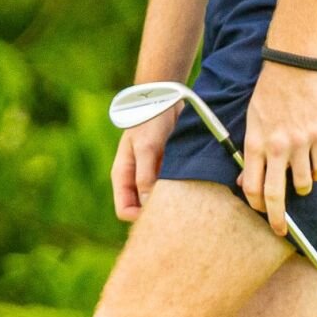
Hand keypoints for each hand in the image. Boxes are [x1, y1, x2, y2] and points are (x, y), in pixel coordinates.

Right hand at [110, 104, 178, 221]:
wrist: (165, 99)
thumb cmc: (150, 120)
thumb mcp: (146, 147)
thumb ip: (145, 175)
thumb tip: (148, 205)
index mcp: (123, 176)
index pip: (125, 210)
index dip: (139, 216)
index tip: (161, 213)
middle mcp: (136, 180)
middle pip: (142, 210)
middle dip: (157, 213)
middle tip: (178, 212)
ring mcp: (152, 175)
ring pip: (159, 201)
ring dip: (172, 203)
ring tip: (188, 201)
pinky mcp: (168, 170)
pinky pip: (173, 189)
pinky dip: (182, 192)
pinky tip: (194, 189)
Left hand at [238, 61, 316, 236]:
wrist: (292, 68)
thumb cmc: (268, 95)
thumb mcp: (251, 121)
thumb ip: (251, 152)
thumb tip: (247, 180)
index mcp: (255, 143)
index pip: (253, 187)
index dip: (256, 206)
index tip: (261, 212)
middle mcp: (277, 147)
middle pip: (276, 195)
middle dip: (277, 220)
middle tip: (281, 231)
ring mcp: (301, 142)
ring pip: (304, 185)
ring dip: (302, 189)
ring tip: (300, 183)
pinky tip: (312, 164)